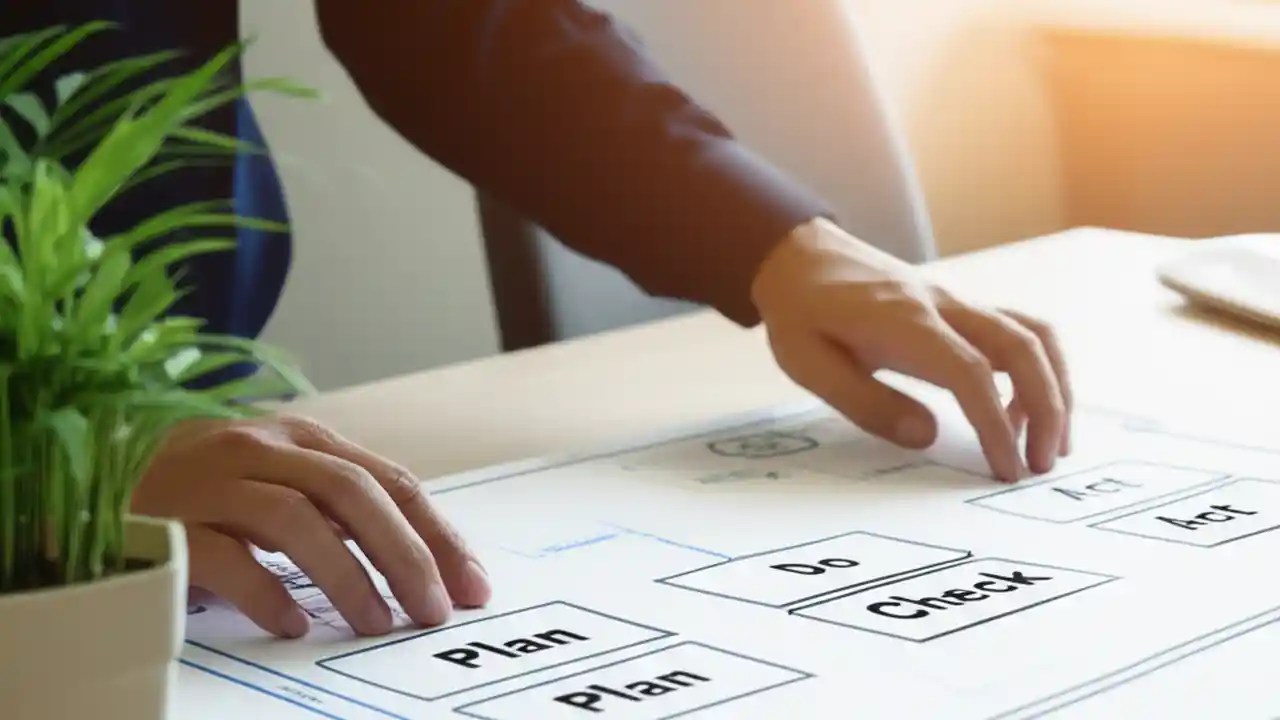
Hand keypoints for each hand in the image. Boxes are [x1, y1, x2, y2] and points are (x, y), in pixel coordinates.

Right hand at [132, 414, 490, 637]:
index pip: (389, 480)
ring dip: (348, 575)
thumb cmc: (206, 496)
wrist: (97, 488)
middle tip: (434, 608)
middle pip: (353, 493)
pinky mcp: (168, 521)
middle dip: (405, 553)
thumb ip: (338, 507)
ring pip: (298, 520)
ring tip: (376, 622)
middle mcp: (262, 449)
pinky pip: (225, 556)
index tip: (472, 583)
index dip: (437, 533)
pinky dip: (267, 592)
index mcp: (302, 440)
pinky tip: (293, 624)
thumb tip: (417, 559)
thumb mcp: (279, 486)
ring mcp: (212, 480)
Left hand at [750, 218, 1070, 482]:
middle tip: (1042, 465)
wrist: (799, 256)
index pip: (970, 373)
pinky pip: (1019, 330)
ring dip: (1054, 387)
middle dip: (1047, 408)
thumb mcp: (808, 364)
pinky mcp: (960, 308)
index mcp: (904, 323)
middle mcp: (943, 307)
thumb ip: (866, 403)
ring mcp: (956, 303)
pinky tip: (1019, 409)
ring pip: (1032, 334)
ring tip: (1047, 442)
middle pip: (1022, 346)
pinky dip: (1037, 369)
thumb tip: (928, 437)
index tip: (1007, 469)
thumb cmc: (800, 312)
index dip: (995, 424)